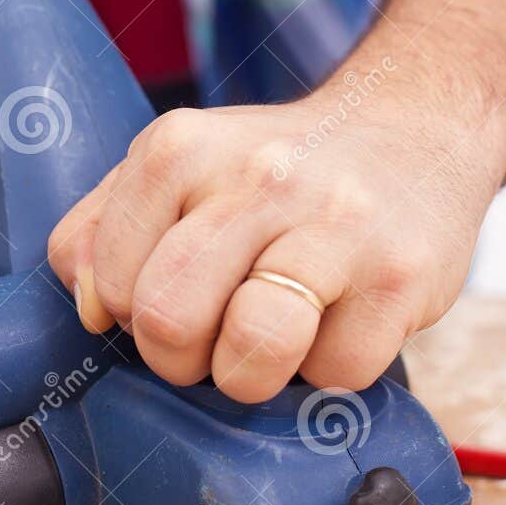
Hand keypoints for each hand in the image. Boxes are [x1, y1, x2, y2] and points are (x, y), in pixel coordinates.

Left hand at [48, 67, 505, 401]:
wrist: (416, 131)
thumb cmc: (279, 172)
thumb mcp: (179, 167)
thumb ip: (105, 228)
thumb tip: (89, 309)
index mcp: (180, 148)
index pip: (105, 280)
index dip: (131, 314)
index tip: (172, 296)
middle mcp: (257, 176)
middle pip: (168, 319)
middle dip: (182, 357)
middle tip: (215, 334)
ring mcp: (334, 223)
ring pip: (252, 349)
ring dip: (251, 373)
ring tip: (270, 339)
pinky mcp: (400, 274)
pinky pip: (337, 373)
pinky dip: (331, 368)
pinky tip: (340, 320)